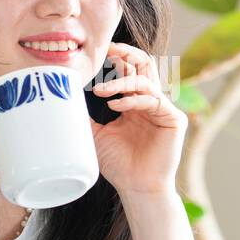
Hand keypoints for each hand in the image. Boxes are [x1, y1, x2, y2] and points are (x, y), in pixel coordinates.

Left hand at [89, 42, 187, 196]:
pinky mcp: (173, 119)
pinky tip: (115, 105)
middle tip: (107, 51)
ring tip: (101, 90)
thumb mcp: (94, 133)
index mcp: (134, 101)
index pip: (129, 69)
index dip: (116, 57)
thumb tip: (66, 93)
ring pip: (145, 80)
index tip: (96, 54)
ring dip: (121, 81)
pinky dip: (132, 99)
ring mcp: (163, 109)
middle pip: (144, 64)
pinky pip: (153, 99)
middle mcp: (149, 101)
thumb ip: (86, 113)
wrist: (135, 187)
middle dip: (126, 53)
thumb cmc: (117, 163)